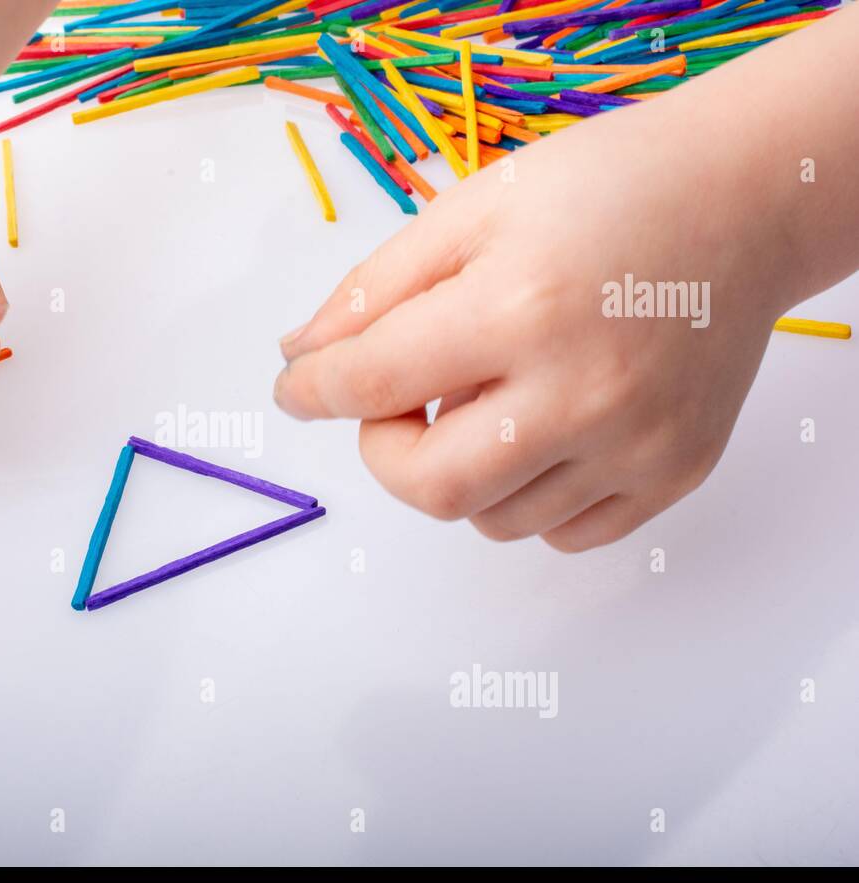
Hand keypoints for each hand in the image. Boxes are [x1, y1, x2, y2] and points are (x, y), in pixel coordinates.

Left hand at [273, 94, 790, 551]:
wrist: (743, 201)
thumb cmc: (603, 190)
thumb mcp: (472, 209)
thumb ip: (373, 292)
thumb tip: (302, 359)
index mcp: (520, 308)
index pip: (372, 384)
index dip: (313, 391)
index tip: (297, 390)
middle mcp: (583, 392)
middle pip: (431, 488)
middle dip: (384, 452)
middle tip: (398, 402)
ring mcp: (637, 444)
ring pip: (491, 520)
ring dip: (456, 472)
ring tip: (485, 397)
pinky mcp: (674, 472)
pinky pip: (562, 534)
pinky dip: (524, 497)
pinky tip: (537, 431)